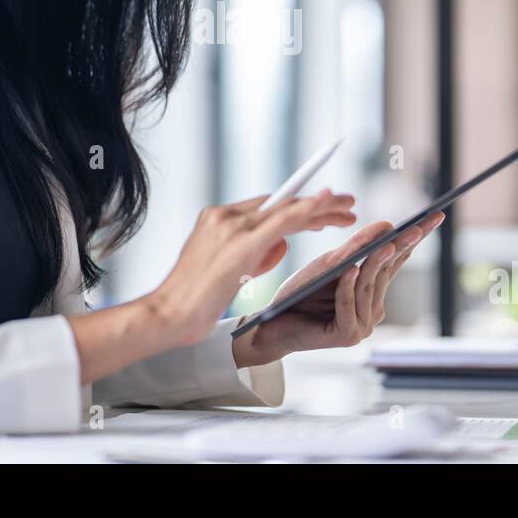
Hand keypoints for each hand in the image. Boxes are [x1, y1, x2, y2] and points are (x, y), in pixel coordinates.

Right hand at [149, 189, 356, 345]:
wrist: (168, 314)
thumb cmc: (195, 299)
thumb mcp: (229, 268)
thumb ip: (255, 252)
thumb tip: (282, 242)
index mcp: (218, 218)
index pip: (268, 205)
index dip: (299, 205)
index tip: (324, 206)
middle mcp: (224, 215)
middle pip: (280, 202)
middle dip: (318, 204)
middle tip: (347, 204)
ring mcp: (231, 225)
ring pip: (285, 207)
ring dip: (320, 207)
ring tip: (348, 210)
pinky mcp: (240, 242)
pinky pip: (281, 220)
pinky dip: (306, 209)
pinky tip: (326, 203)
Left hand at [233, 211, 445, 366]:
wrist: (271, 324)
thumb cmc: (300, 294)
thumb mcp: (329, 265)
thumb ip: (356, 249)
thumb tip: (388, 226)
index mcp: (372, 292)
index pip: (396, 260)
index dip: (415, 238)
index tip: (434, 216)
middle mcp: (372, 310)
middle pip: (385, 272)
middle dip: (401, 247)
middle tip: (417, 227)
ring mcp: (362, 326)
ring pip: (368, 287)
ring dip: (374, 264)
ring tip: (385, 243)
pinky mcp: (346, 336)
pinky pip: (349, 304)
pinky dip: (348, 287)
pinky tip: (350, 271)